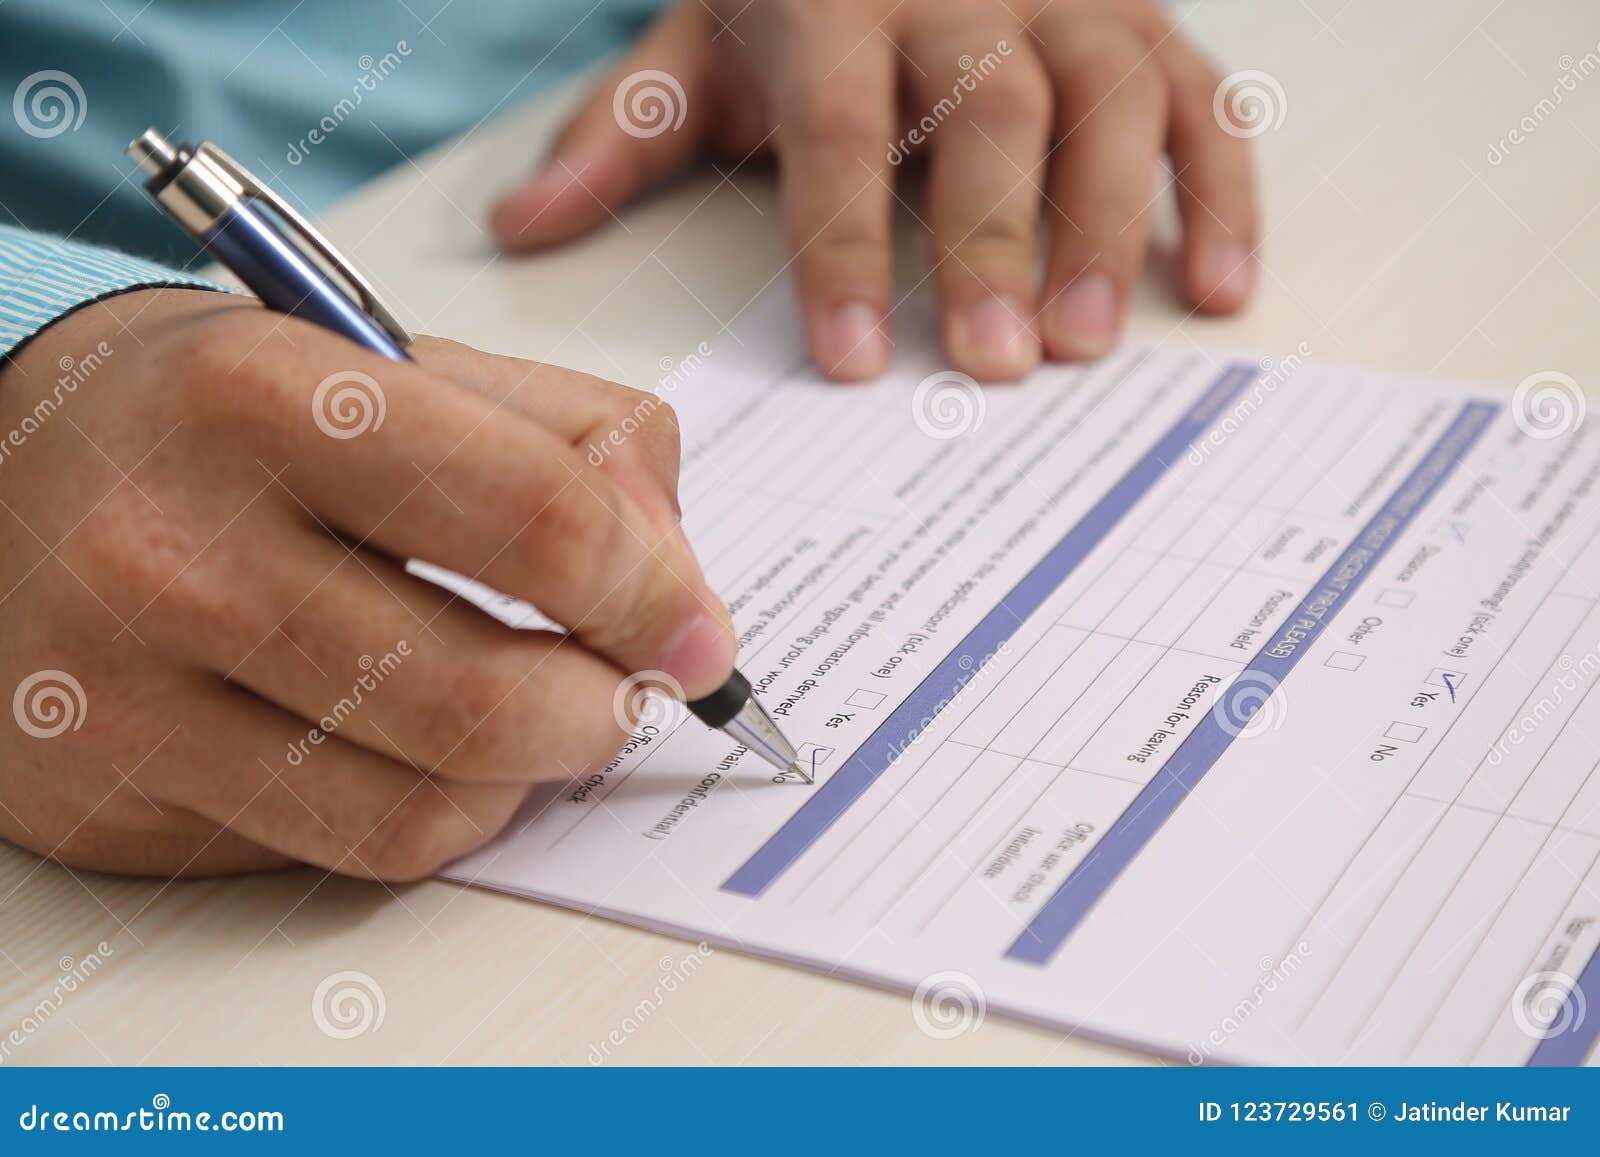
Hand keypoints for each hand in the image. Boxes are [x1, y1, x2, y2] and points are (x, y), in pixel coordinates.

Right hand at [0, 288, 731, 878]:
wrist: (7, 469)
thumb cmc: (235, 416)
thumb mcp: (403, 366)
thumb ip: (579, 440)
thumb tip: (681, 590)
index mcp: (265, 397)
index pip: (537, 520)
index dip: (653, 591)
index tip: (693, 626)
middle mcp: (174, 549)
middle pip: (485, 698)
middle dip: (609, 708)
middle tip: (635, 687)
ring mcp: (124, 693)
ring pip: (426, 808)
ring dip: (533, 775)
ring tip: (544, 716)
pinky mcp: (109, 799)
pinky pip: (348, 855)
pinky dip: (445, 818)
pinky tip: (444, 757)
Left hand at [491, 0, 1256, 381]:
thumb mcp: (694, 51)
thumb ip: (618, 138)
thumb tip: (517, 229)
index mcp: (836, 1)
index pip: (837, 130)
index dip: (843, 246)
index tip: (850, 363)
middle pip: (988, 115)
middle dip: (990, 243)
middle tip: (991, 367)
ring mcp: (1071, 0)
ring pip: (1109, 103)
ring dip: (1108, 226)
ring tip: (1087, 347)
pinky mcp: (1149, 22)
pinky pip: (1203, 99)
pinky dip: (1223, 192)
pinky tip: (1217, 290)